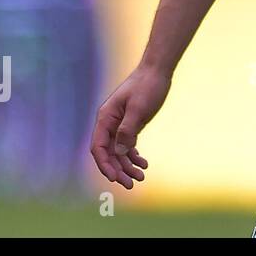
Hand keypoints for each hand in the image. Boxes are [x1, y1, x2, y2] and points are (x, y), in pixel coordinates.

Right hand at [90, 65, 170, 189]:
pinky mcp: (130, 124)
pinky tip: (143, 164)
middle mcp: (109, 122)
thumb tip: (119, 153)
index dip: (105, 164)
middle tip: (131, 184)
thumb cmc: (147, 86)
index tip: (115, 178)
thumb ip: (127, 130)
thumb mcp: (138, 108)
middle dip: (118, 169)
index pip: (98, 147)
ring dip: (127, 165)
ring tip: (141, 177)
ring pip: (118, 151)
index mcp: (105, 118)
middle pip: (108, 152)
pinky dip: (134, 155)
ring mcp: (119, 124)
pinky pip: (128, 144)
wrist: (157, 71)